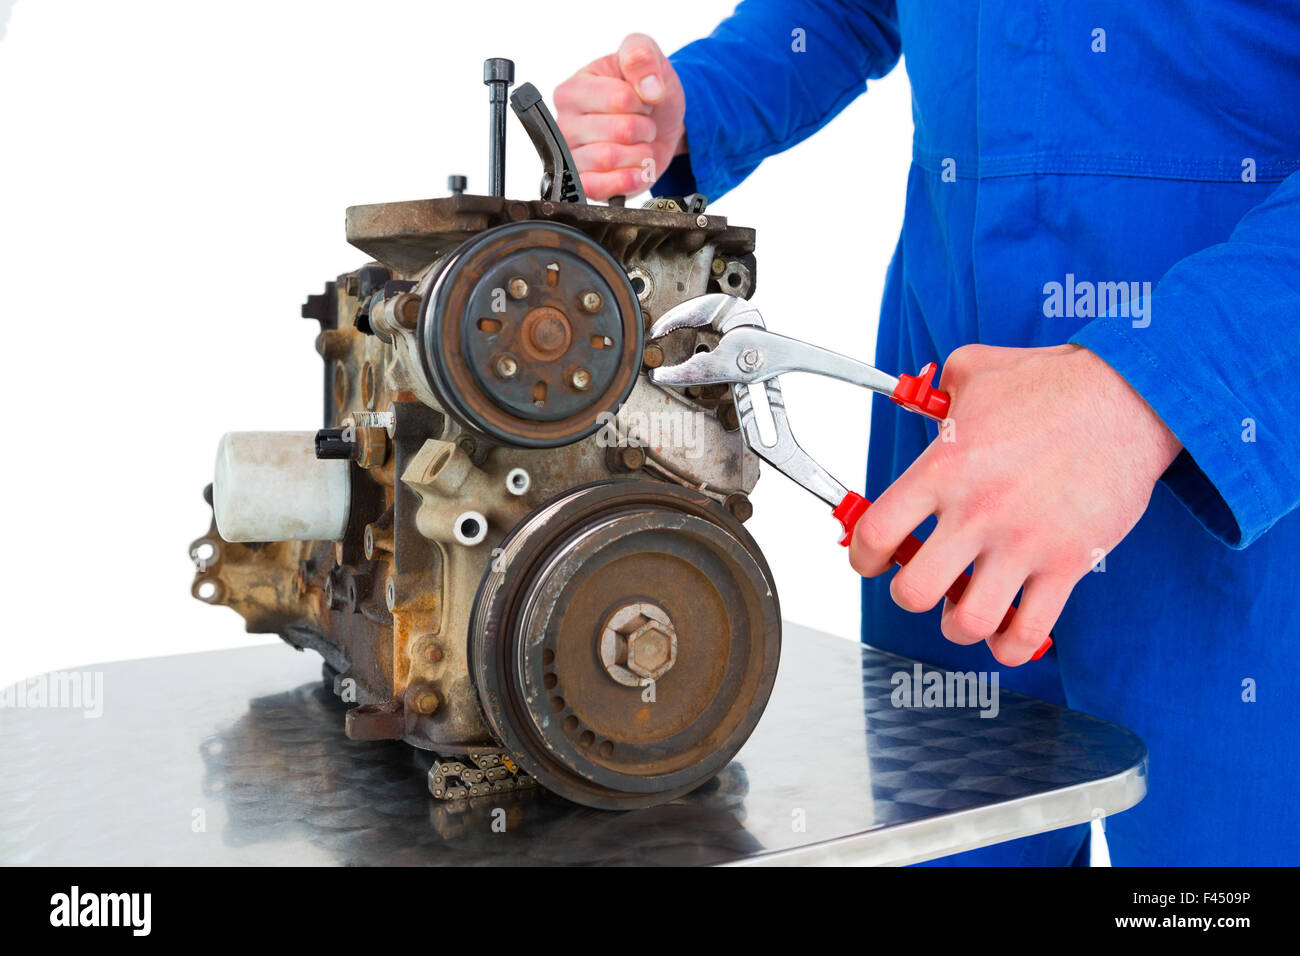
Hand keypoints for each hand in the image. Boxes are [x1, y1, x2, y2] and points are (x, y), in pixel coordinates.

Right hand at [554, 34, 686, 199]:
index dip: (642, 101)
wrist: (657, 124)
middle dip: (644, 129)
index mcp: (572, 90)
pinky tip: (638, 170)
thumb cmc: (643, 90)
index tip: (641, 99)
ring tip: (638, 144)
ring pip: (611, 160)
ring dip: (640, 153)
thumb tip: (649, 87)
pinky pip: (600, 189)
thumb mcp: (646, 57)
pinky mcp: (584, 185)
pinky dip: (628, 180)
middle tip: (643, 124)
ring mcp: (572, 157)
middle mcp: (564, 124)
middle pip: (619, 131)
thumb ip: (641, 55)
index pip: (620, 99)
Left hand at [848, 344, 1182, 664]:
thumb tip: (918, 401)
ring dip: (957, 625)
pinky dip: (1010, 646)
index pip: (876, 533)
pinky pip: (1030, 632)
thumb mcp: (974, 370)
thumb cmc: (1052, 382)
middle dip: (909, 595)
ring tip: (962, 607)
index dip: (863, 557)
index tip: (872, 560)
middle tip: (921, 582)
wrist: (1129, 396)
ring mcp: (1024, 543)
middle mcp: (978, 512)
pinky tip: (1004, 631)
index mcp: (944, 469)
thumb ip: (935, 393)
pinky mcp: (1068, 564)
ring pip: (968, 622)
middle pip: (914, 592)